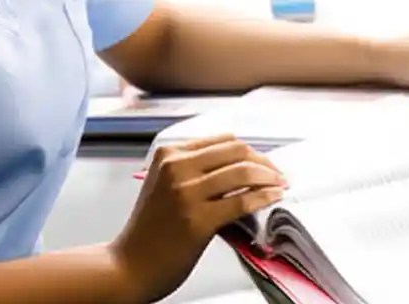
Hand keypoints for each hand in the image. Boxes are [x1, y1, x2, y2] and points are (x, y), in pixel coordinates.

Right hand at [111, 134, 285, 301]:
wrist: (128, 266)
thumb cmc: (149, 232)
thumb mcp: (165, 185)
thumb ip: (195, 171)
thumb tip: (241, 167)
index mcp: (169, 154)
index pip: (223, 141)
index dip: (251, 151)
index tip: (265, 163)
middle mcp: (176, 167)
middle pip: (237, 151)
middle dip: (264, 162)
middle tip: (278, 174)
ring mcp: (186, 193)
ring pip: (243, 172)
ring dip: (269, 178)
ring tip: (280, 185)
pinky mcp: (197, 220)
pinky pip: (241, 202)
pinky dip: (263, 197)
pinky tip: (273, 198)